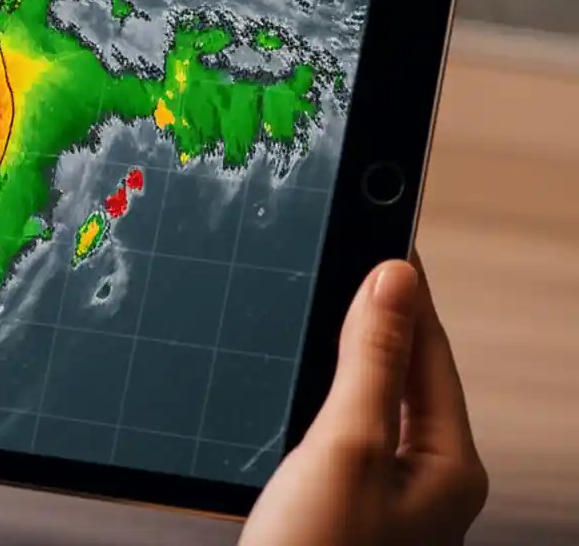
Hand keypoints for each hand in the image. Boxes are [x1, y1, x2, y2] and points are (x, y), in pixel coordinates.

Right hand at [240, 259, 487, 545]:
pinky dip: (322, 401)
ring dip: (345, 360)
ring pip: (370, 407)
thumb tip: (393, 280)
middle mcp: (424, 484)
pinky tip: (296, 387)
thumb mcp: (346, 446)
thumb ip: (372, 361)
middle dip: (376, 321)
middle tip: (346, 262)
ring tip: (322, 308)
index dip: (406, 290)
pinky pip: (340, 436)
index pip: (431, 350)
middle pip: (405, 377)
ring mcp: (382, 500)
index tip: (383, 235)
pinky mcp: (339, 508)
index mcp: (447, 467)